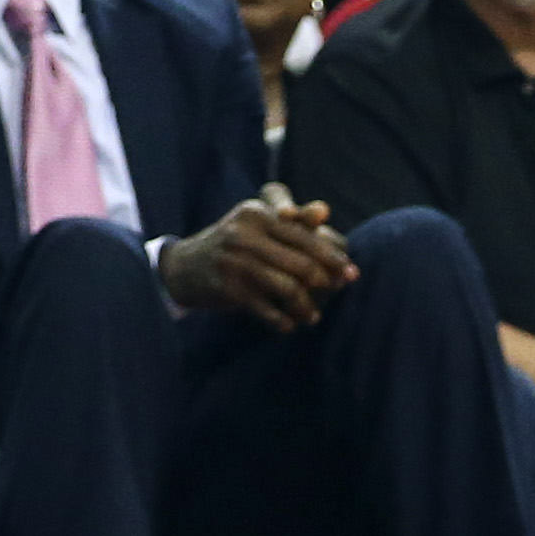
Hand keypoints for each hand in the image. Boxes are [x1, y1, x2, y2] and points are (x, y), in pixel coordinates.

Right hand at [159, 196, 355, 327]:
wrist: (184, 266)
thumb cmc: (234, 244)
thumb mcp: (258, 223)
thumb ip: (292, 217)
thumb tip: (326, 211)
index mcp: (257, 212)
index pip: (307, 235)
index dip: (333, 256)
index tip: (350, 273)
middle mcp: (245, 233)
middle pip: (303, 263)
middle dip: (326, 284)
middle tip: (333, 294)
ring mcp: (235, 261)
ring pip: (290, 289)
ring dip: (306, 307)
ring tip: (312, 315)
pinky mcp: (228, 289)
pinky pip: (269, 311)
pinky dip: (285, 321)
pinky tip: (289, 324)